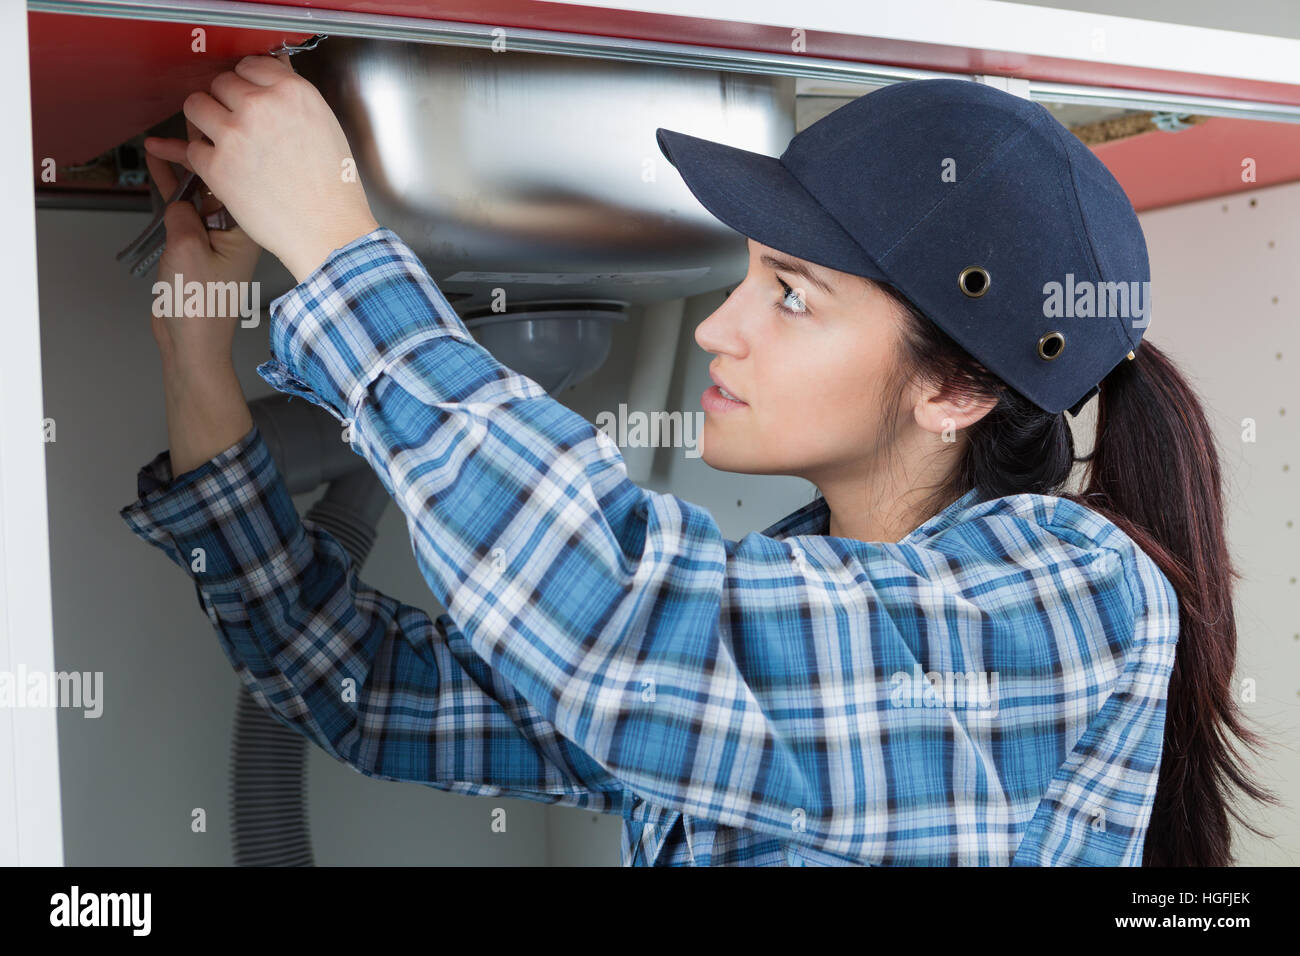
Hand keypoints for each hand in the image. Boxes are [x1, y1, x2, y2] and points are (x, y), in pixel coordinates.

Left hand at [144, 53, 378, 283]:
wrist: (328, 231)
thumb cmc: (333, 188)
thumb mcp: (325, 128)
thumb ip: (292, 99)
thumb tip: (271, 76)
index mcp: (293, 92)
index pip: (250, 64)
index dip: (247, 81)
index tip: (248, 94)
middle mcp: (261, 107)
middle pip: (220, 83)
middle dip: (226, 102)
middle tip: (238, 123)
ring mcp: (235, 134)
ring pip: (196, 106)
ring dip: (205, 120)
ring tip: (221, 139)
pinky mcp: (217, 165)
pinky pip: (192, 148)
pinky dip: (203, 158)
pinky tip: (224, 168)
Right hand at [144, 125, 261, 372]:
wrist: (192, 343)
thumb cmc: (201, 307)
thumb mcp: (188, 249)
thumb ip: (185, 214)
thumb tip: (183, 196)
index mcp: (248, 229)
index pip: (240, 179)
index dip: (223, 153)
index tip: (207, 129)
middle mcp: (238, 230)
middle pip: (224, 181)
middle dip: (203, 155)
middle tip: (183, 128)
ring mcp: (219, 237)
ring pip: (202, 192)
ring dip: (184, 170)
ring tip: (164, 143)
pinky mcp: (200, 244)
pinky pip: (188, 208)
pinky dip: (173, 189)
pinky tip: (160, 168)